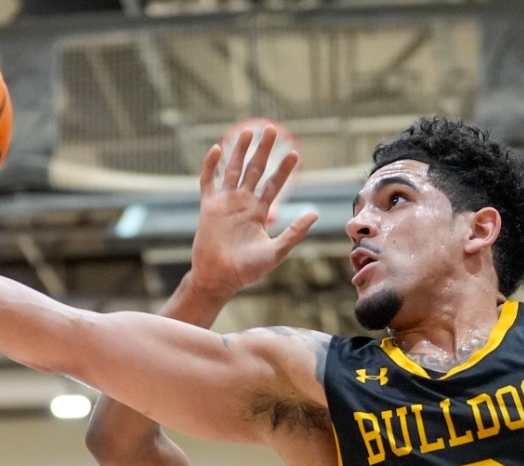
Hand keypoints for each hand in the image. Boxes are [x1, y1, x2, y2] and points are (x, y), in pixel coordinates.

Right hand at [187, 124, 319, 299]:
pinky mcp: (208, 207)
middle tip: (270, 129)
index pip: (273, 185)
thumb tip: (315, 214)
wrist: (220, 279)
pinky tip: (216, 149)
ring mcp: (225, 203)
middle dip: (263, 151)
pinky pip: (208, 182)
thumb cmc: (248, 270)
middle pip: (254, 170)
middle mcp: (243, 204)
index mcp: (260, 213)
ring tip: (247, 132)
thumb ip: (294, 231)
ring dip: (239, 151)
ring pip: (233, 170)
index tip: (294, 154)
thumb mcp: (276, 251)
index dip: (283, 170)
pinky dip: (211, 166)